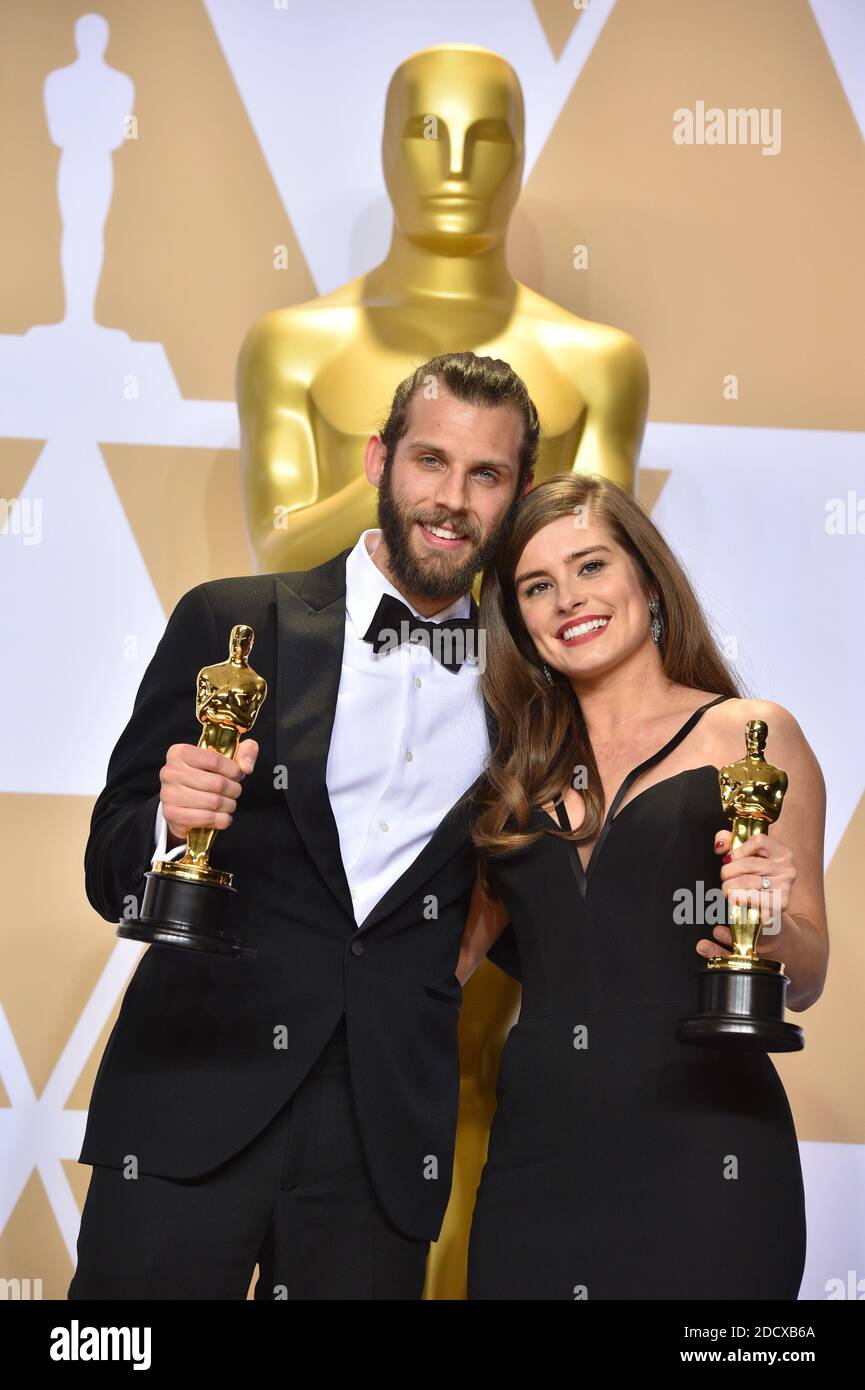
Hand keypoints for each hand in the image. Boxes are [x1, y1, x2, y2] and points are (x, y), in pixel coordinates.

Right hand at [159, 739, 258, 844]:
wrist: (182, 802)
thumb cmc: (205, 776)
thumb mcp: (226, 758)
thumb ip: (245, 751)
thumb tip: (246, 767)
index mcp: (180, 752)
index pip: (216, 760)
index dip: (234, 770)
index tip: (237, 775)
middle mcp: (170, 771)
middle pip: (217, 783)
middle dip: (234, 790)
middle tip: (234, 792)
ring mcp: (169, 793)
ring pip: (214, 802)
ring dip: (229, 806)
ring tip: (228, 804)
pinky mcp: (172, 814)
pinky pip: (207, 818)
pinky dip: (221, 819)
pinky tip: (222, 816)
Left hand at [696, 828, 797, 959]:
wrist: (769, 911)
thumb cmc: (754, 880)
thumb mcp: (745, 856)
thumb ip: (729, 842)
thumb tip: (720, 846)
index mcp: (782, 853)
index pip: (759, 841)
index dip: (739, 850)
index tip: (731, 859)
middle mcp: (787, 870)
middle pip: (747, 864)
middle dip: (728, 872)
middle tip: (724, 879)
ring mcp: (785, 889)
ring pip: (746, 882)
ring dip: (729, 888)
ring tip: (727, 891)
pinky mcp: (778, 907)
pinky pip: (749, 899)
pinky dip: (738, 900)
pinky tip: (738, 901)